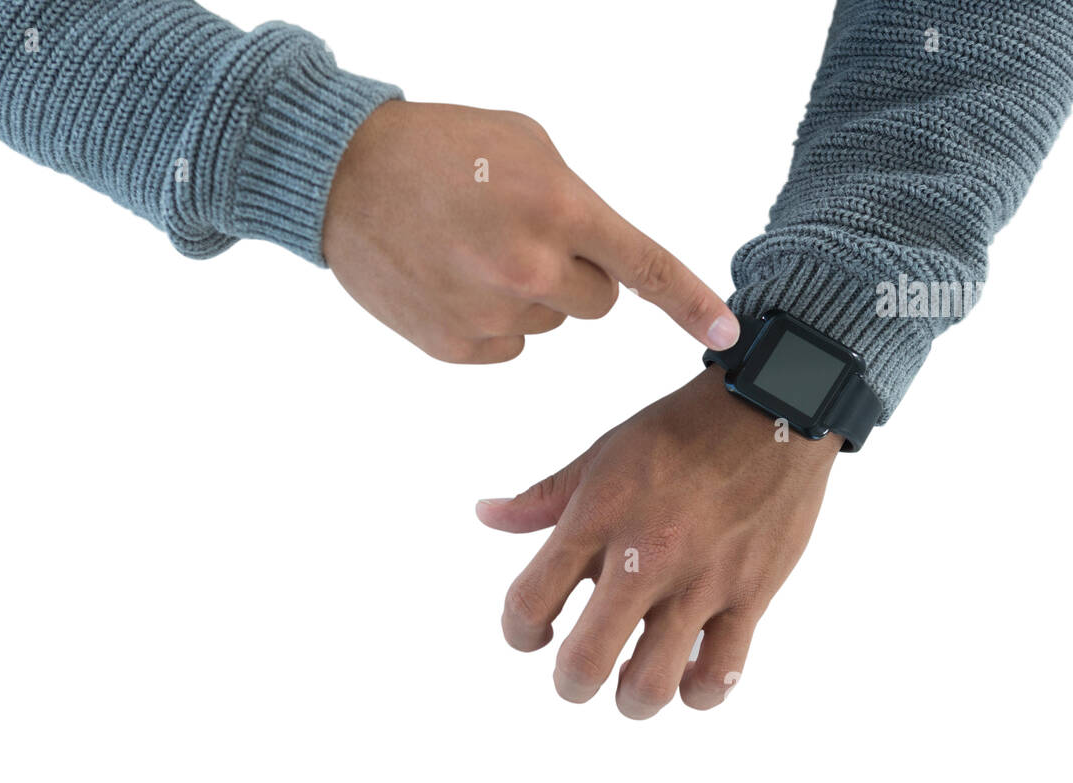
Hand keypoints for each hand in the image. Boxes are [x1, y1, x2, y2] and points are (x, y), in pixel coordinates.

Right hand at [322, 101, 739, 362]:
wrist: (343, 176)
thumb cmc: (440, 148)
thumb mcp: (527, 146)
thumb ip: (577, 203)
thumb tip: (602, 256)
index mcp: (559, 210)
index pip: (646, 268)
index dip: (692, 305)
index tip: (729, 335)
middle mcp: (530, 270)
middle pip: (597, 304)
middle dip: (576, 276)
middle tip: (524, 239)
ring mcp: (489, 314)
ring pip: (548, 324)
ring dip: (527, 296)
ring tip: (473, 252)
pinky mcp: (454, 346)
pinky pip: (507, 346)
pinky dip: (490, 320)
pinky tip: (453, 280)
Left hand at [476, 365, 840, 717]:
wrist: (771, 409)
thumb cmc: (678, 433)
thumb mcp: (601, 455)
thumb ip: (542, 498)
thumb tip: (485, 515)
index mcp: (596, 519)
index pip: (527, 602)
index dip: (518, 633)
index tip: (534, 633)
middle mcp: (643, 556)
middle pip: (584, 662)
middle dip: (570, 684)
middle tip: (578, 676)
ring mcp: (700, 582)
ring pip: (652, 685)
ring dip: (633, 701)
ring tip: (633, 686)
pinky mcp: (751, 595)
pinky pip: (721, 674)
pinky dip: (700, 693)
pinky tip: (691, 678)